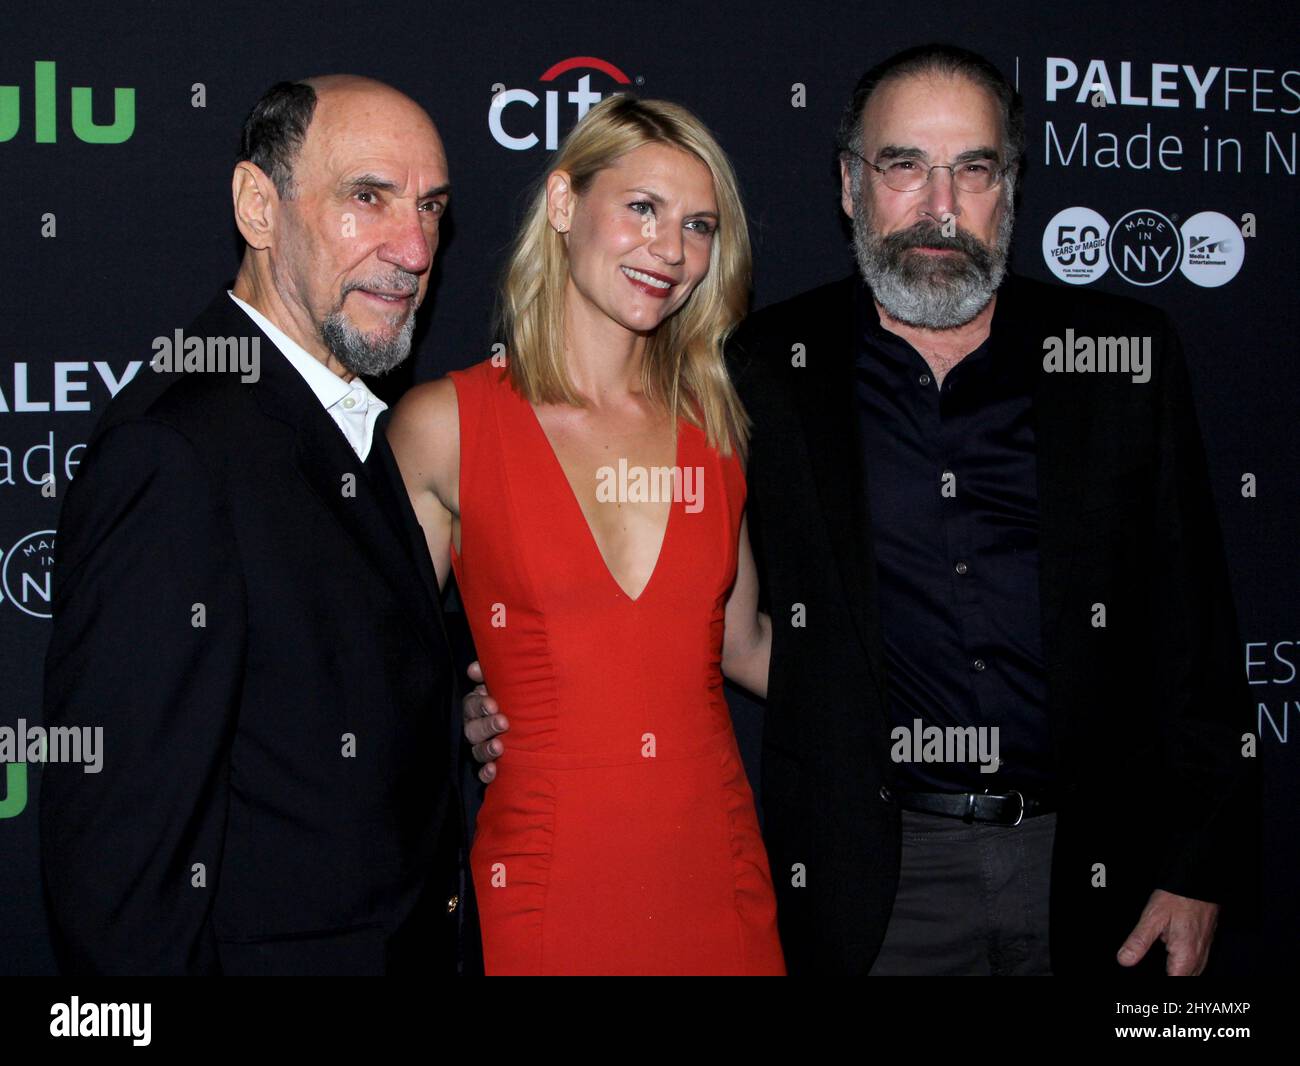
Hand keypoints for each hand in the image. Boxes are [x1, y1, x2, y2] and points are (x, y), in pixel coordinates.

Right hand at [461, 660, 507, 783]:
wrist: (531, 716)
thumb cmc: (513, 695)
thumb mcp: (501, 682)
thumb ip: (488, 673)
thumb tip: (474, 669)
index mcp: (476, 706)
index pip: (471, 705)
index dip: (479, 706)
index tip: (493, 705)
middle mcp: (474, 726)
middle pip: (472, 729)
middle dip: (487, 726)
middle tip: (503, 722)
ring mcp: (480, 746)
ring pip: (477, 750)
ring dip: (486, 749)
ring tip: (500, 747)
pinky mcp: (488, 763)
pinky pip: (481, 772)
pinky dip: (486, 772)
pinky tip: (493, 771)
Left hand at [1117, 889, 1219, 974]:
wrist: (1198, 884)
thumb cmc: (1177, 898)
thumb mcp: (1152, 917)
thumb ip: (1139, 941)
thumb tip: (1124, 960)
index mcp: (1185, 958)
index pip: (1173, 983)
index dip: (1157, 981)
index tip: (1145, 972)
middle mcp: (1197, 960)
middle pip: (1181, 980)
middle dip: (1166, 976)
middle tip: (1147, 966)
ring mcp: (1202, 954)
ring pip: (1189, 975)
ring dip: (1174, 973)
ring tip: (1158, 964)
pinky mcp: (1203, 947)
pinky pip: (1193, 966)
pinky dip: (1180, 967)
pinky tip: (1168, 960)